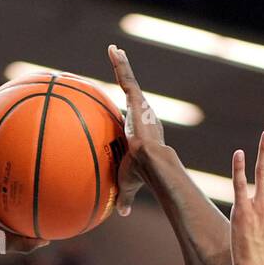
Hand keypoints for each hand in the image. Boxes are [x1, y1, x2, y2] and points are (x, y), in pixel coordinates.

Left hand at [108, 45, 165, 215]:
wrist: (151, 163)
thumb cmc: (141, 175)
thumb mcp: (127, 185)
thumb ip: (124, 198)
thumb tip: (121, 215)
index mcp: (142, 134)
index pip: (134, 120)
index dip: (130, 115)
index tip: (125, 112)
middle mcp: (143, 117)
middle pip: (133, 96)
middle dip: (126, 81)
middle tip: (119, 70)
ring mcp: (141, 108)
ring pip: (130, 82)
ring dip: (122, 66)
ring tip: (114, 50)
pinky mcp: (138, 101)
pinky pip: (126, 78)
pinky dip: (119, 63)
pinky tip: (112, 49)